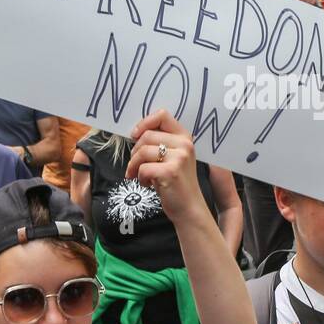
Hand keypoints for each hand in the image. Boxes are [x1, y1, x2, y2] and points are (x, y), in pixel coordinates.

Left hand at [125, 109, 206, 223]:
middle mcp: (184, 145)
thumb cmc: (177, 184)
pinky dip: (140, 178)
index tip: (135, 135)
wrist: (189, 209)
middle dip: (135, 151)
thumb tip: (135, 134)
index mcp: (185, 137)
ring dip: (134, 165)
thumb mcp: (174, 158)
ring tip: (139, 175)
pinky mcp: (170, 172)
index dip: (144, 123)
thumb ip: (161, 143)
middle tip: (136, 165)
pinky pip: (143, 168)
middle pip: (147, 135)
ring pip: (142, 151)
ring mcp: (179, 158)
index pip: (162, 115)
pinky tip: (148, 184)